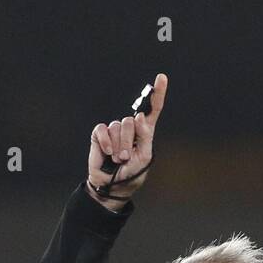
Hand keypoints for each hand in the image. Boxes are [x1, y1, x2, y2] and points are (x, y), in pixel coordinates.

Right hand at [87, 72, 167, 207]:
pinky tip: (107, 153)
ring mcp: (114, 130)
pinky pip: (103, 130)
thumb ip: (145, 137)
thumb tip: (139, 116)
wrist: (111, 185)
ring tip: (117, 159)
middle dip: (128, 142)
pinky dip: (106, 143)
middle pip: (131, 121)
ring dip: (118, 147)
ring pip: (118, 127)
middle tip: (126, 158)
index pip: (153, 110)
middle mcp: (129, 128)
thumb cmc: (131, 174)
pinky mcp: (100, 134)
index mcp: (144, 132)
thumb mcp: (144, 157)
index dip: (157, 94)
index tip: (161, 77)